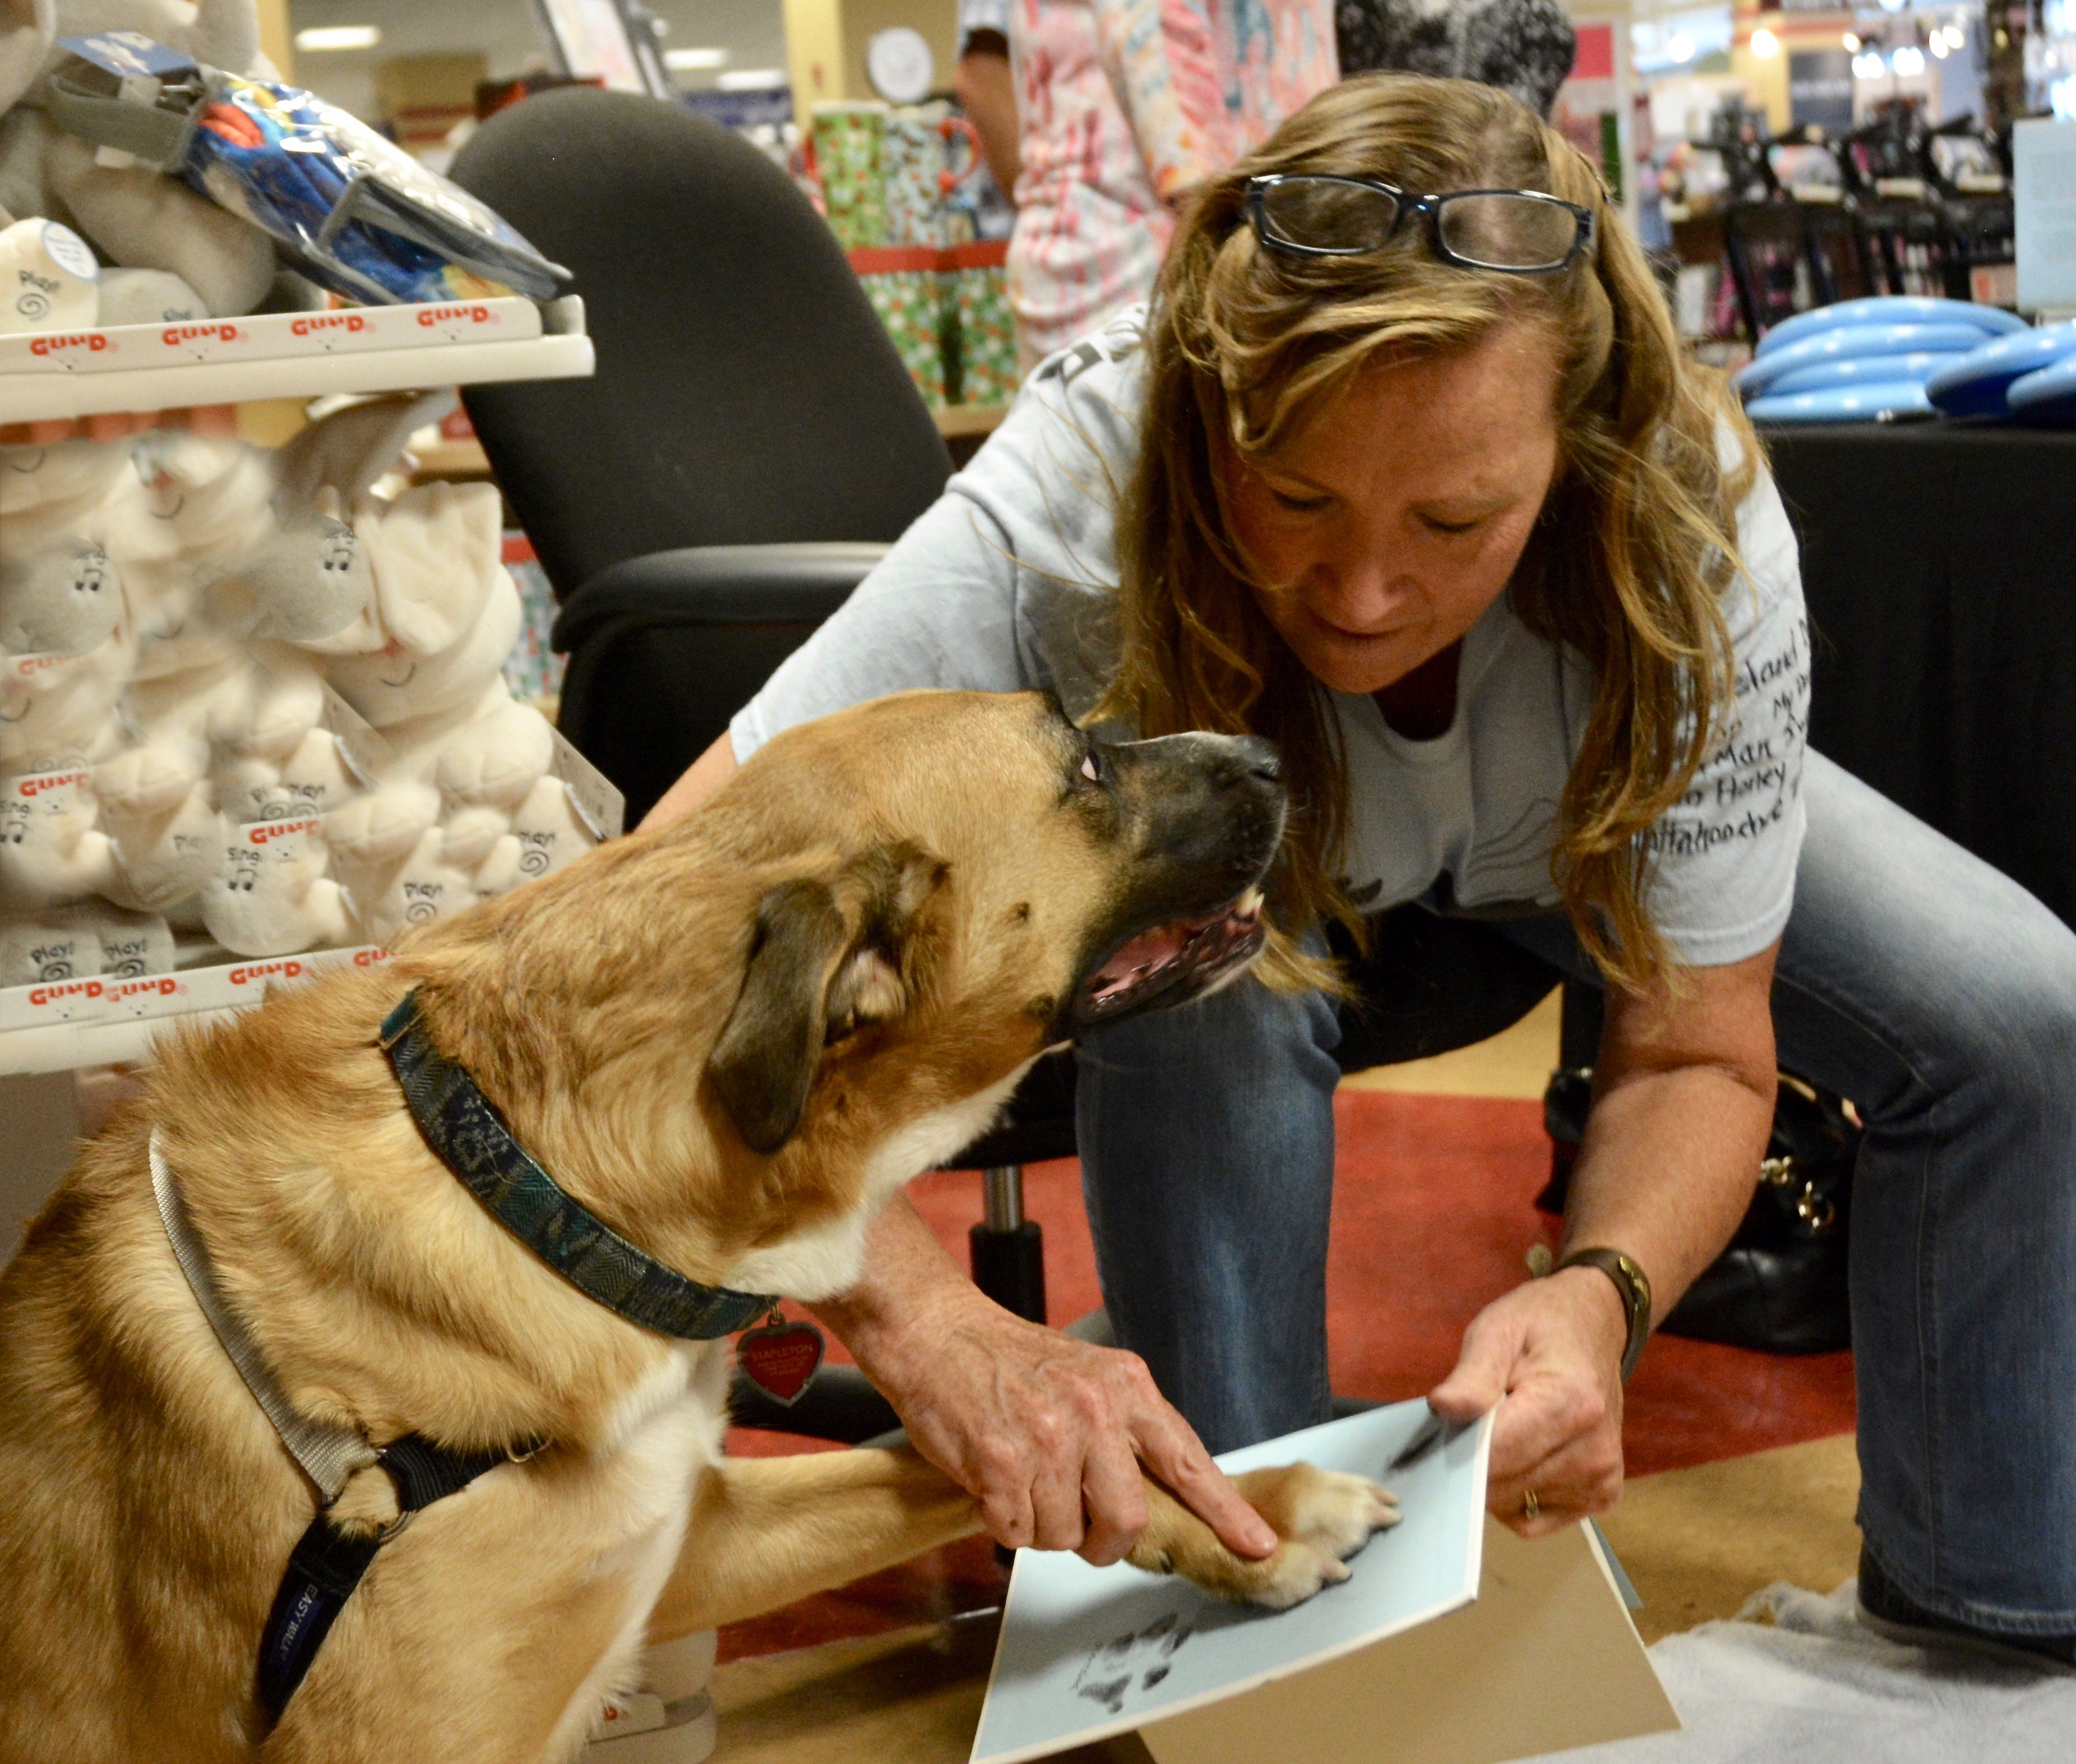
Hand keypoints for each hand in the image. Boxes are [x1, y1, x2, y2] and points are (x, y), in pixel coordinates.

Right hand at [843, 1281, 1278, 1567]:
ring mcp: (1047, 1438)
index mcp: (1127, 1387)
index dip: (1225, 1512)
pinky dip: (1001, 1520)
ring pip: (1065, 1535)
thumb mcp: (1090, 1377)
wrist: (939, 1331)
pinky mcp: (999, 1463)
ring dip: (1041, 1525)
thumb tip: (1162, 1500)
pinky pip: (1015, 1533)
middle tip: (1078, 1524)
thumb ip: (1127, 1432)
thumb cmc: (1011, 1360)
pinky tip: (992, 1480)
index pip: (1188, 1461)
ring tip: (1021, 1479)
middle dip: (1103, 1540)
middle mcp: (1095, 1411)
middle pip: (1128, 1520)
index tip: (1257, 1546)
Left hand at [1426, 1267, 1627, 1537]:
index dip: (1457, 1447)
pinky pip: (1535, 1520)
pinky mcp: (1602, 1495)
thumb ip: (1472, 1376)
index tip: (1438, 1433)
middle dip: (1471, 1463)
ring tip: (1503, 1433)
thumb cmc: (1540, 1325)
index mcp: (1570, 1402)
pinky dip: (1514, 1497)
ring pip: (1513, 1505)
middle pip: (1502, 1485)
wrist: (1594, 1327)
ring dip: (1494, 1478)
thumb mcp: (1497, 1330)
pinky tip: (1520, 1458)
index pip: (1496, 1453)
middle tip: (1469, 1425)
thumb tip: (1443, 1410)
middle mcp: (1593, 1450)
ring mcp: (1601, 1478)